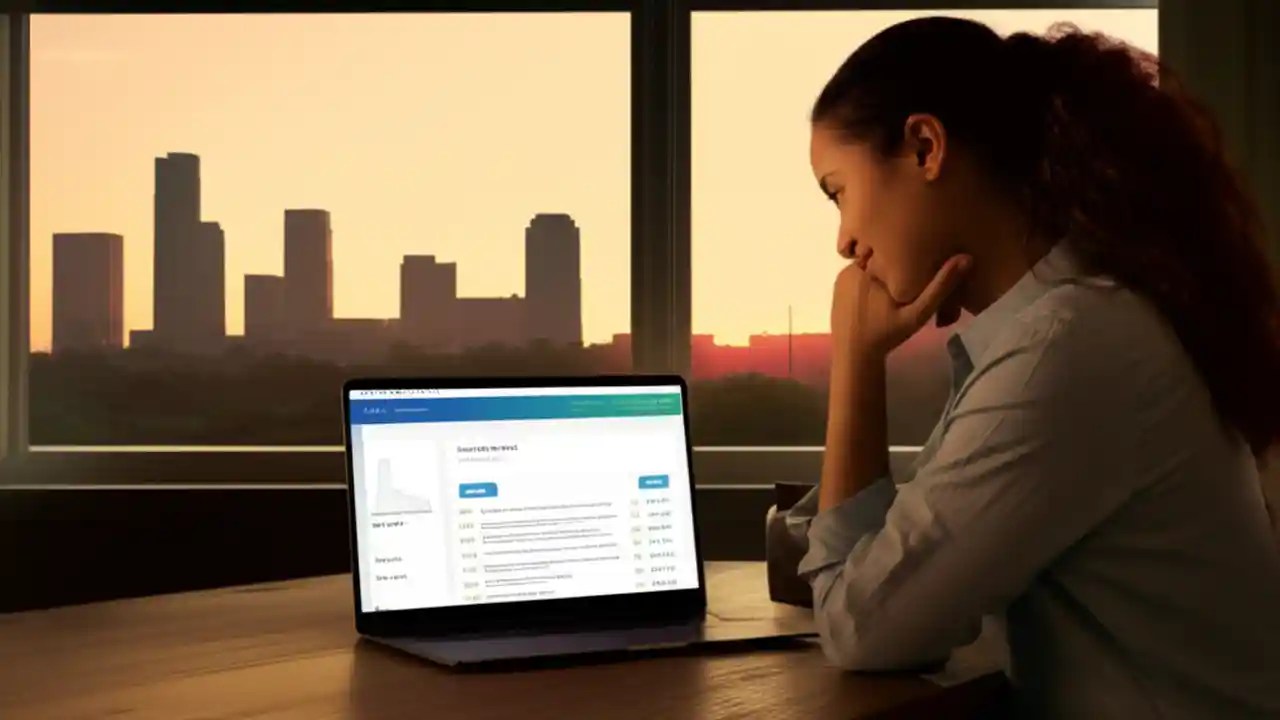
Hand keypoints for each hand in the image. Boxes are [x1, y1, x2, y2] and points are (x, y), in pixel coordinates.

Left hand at [830, 254, 971, 358]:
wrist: (854, 354)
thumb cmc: (887, 334)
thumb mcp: (918, 313)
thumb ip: (941, 287)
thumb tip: (965, 258)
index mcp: (876, 267)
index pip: (894, 243)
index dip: (909, 244)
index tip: (924, 249)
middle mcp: (856, 265)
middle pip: (881, 250)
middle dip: (894, 255)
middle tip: (910, 265)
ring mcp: (844, 274)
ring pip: (868, 260)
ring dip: (881, 265)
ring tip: (897, 275)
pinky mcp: (838, 284)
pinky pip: (857, 270)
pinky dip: (868, 275)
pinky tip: (878, 289)